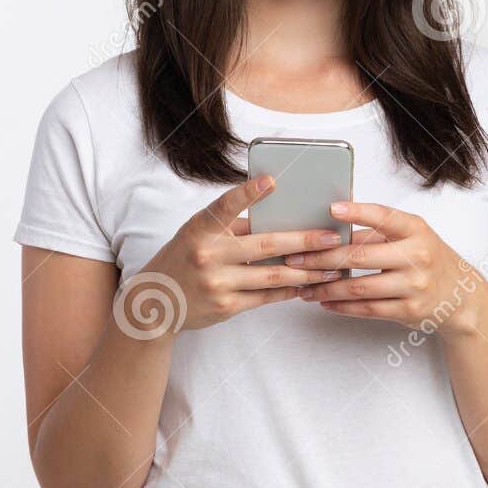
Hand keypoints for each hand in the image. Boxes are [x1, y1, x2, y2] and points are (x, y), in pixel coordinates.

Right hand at [122, 174, 344, 335]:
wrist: (155, 303)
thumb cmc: (183, 259)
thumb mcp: (197, 234)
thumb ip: (231, 227)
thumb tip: (278, 217)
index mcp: (200, 229)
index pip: (224, 207)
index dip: (247, 193)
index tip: (271, 181)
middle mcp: (208, 255)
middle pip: (265, 245)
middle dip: (304, 240)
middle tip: (332, 236)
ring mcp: (218, 283)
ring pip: (273, 276)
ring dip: (307, 271)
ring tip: (331, 265)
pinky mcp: (226, 306)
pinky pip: (266, 297)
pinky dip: (290, 290)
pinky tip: (308, 285)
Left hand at [282, 201, 487, 332]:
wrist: (459, 296)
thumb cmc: (428, 258)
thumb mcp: (412, 237)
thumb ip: (379, 232)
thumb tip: (332, 227)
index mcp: (416, 230)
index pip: (384, 217)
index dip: (358, 212)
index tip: (331, 208)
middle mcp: (417, 256)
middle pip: (360, 256)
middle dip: (322, 257)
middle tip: (295, 258)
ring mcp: (414, 286)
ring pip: (359, 287)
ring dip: (325, 287)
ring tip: (303, 285)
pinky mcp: (409, 311)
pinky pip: (367, 309)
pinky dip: (341, 305)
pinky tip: (324, 301)